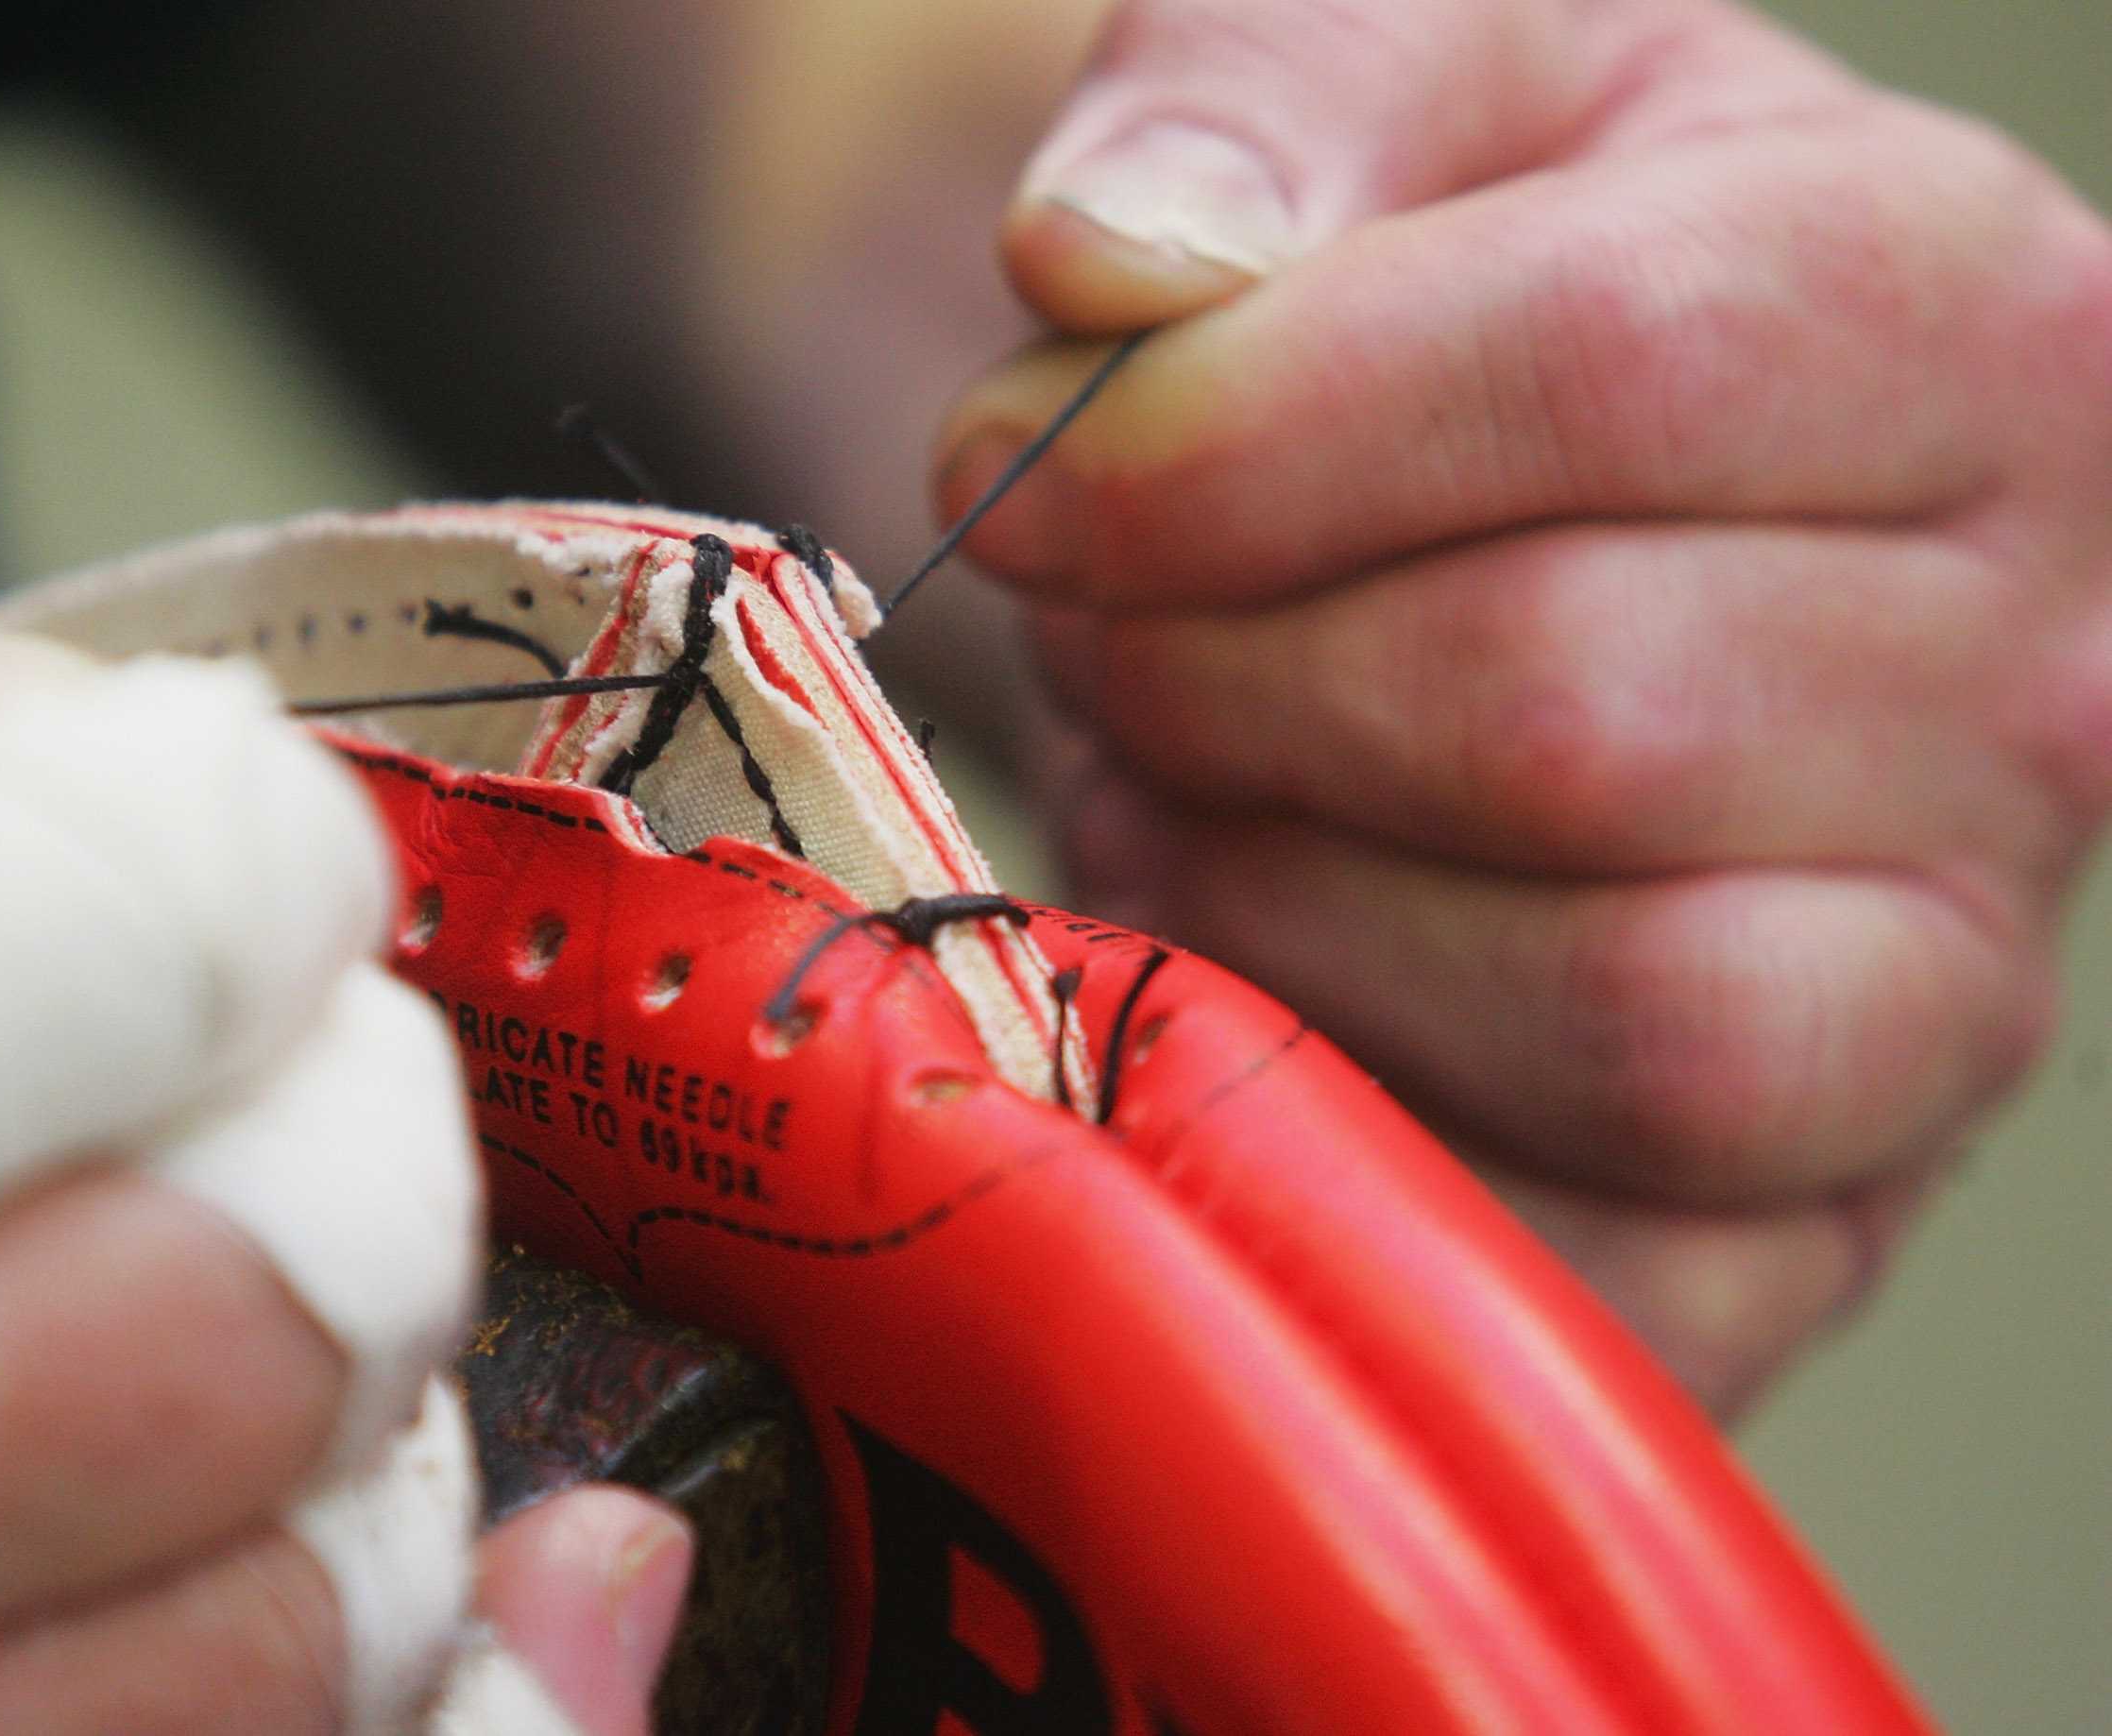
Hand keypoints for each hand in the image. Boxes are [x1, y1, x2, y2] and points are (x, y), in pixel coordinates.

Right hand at [0, 422, 687, 1731]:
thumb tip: (39, 746)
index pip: (173, 926)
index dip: (215, 834)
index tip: (169, 841)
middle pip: (302, 1276)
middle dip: (298, 1109)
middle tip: (169, 1067)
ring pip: (332, 1590)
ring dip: (303, 1405)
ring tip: (107, 1313)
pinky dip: (451, 1687)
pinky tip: (467, 1581)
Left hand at [937, 0, 2111, 1415]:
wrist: (1501, 538)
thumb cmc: (1442, 300)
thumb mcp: (1391, 82)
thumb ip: (1263, 86)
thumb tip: (1116, 262)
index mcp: (1972, 323)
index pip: (1609, 367)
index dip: (1228, 438)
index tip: (1023, 471)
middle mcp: (2047, 675)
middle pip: (1568, 703)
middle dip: (1216, 675)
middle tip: (1105, 639)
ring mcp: (1953, 983)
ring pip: (1614, 1004)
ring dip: (1274, 896)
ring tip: (1186, 788)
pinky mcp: (1811, 1221)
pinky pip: (1585, 1251)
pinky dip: (1339, 1123)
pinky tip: (1252, 972)